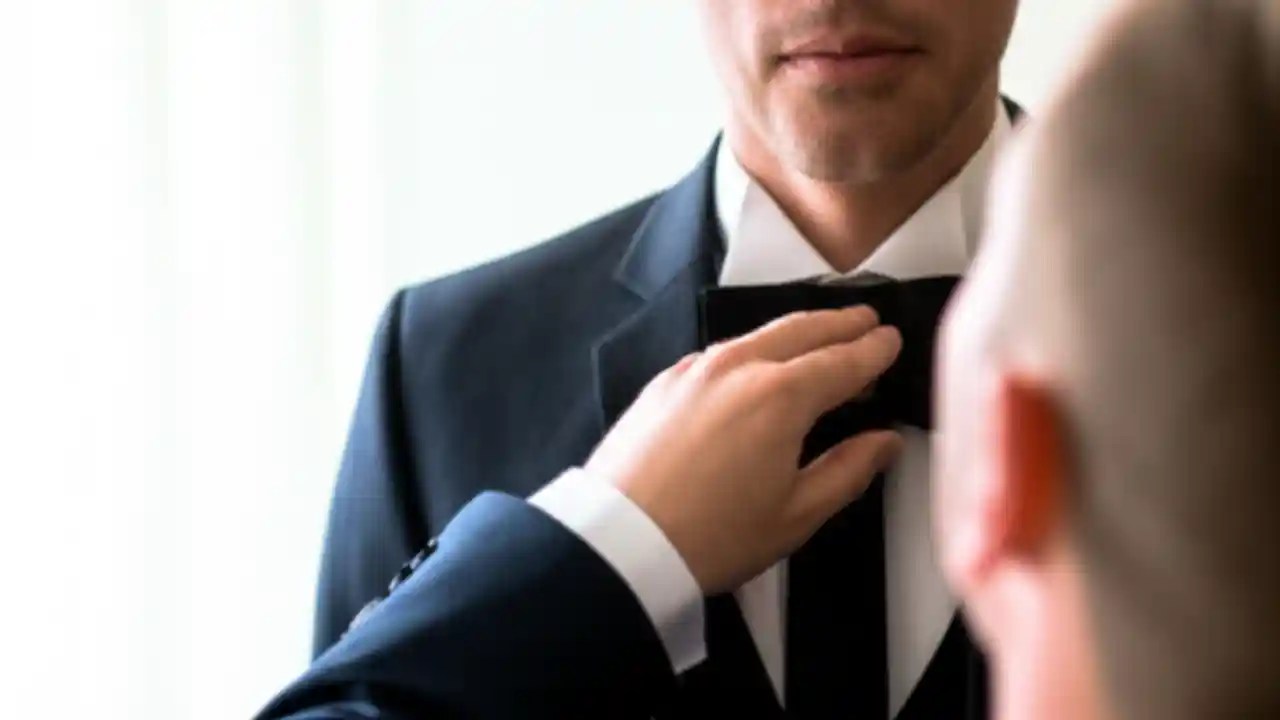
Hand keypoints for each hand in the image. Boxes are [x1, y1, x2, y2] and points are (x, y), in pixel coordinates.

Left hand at [585, 306, 904, 593]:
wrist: (619, 542)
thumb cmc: (709, 536)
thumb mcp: (796, 514)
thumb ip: (848, 470)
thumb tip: (884, 443)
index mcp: (781, 395)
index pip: (843, 359)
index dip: (873, 349)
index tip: (891, 340)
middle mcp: (738, 367)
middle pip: (802, 329)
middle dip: (839, 323)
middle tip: (866, 321)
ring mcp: (695, 369)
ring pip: (759, 335)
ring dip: (797, 331)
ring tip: (820, 338)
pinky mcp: (665, 382)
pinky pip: (722, 351)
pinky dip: (754, 348)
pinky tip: (759, 365)